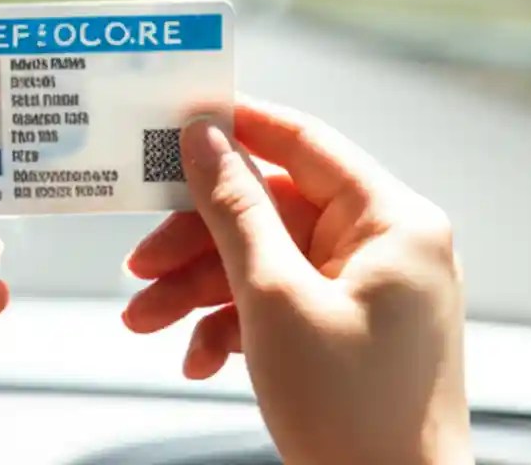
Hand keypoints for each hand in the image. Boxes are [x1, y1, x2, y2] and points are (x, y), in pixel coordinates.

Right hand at [123, 99, 470, 464]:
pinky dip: (232, 326)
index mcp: (393, 221)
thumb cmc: (351, 410)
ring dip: (199, 291)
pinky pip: (279, 304)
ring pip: (265, 262)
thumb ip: (234, 209)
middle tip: (138, 264)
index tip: (178, 119)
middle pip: (271, 211)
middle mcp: (386, 247)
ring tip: (144, 323)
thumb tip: (203, 138)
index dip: (238, 127)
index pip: (305, 143)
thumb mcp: (274, 298)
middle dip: (197, 243)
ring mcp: (368, 291)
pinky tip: (196, 358)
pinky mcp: (348, 331)